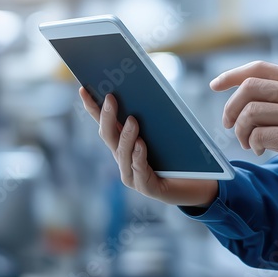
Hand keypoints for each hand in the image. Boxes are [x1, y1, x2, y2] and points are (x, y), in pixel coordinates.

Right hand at [79, 87, 218, 206]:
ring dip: (127, 136)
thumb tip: (143, 91)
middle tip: (111, 98)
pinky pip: (140, 170)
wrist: (193, 184)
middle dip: (108, 117)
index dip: (92, 108)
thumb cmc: (176, 156)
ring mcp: (131, 175)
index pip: (104, 124)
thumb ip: (150, 117)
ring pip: (123, 153)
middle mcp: (122, 159)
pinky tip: (141, 144)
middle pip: (109, 136)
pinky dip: (139, 156)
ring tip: (133, 120)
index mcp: (123, 144)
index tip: (84, 89)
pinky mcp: (146, 187)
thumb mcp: (161, 133)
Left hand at [210, 61, 277, 185]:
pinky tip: (260, 150)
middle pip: (250, 88)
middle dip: (231, 107)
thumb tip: (249, 109)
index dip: (232, 75)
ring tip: (248, 142)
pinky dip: (253, 143)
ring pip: (251, 112)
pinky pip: (261, 135)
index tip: (216, 85)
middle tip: (229, 124)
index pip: (259, 68)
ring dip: (241, 130)